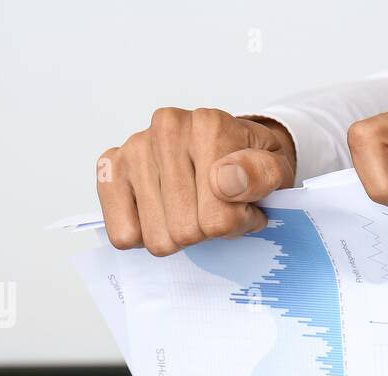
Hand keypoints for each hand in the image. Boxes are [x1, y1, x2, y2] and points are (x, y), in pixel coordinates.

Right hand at [97, 108, 296, 254]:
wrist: (227, 146)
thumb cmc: (249, 165)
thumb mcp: (276, 170)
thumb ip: (261, 175)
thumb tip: (224, 181)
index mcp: (209, 126)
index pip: (217, 219)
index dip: (236, 223)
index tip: (243, 205)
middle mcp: (167, 128)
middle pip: (184, 231)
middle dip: (206, 232)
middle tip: (216, 208)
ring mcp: (135, 147)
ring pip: (156, 238)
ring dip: (177, 234)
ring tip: (193, 208)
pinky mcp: (110, 167)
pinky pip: (122, 233)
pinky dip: (144, 235)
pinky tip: (160, 212)